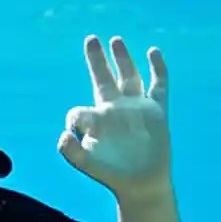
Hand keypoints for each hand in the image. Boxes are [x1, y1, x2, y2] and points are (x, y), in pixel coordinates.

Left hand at [58, 35, 171, 199]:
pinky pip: (158, 85)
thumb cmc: (111, 174)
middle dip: (96, 59)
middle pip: (103, 78)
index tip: (77, 130)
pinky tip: (153, 51)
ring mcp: (136, 108)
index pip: (80, 110)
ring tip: (115, 40)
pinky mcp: (156, 111)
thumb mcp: (86, 164)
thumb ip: (70, 151)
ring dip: (123, 58)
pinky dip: (158, 69)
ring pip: (129, 77)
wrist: (141, 183)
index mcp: (96, 120)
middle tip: (90, 38)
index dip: (76, 118)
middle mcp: (114, 109)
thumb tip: (62, 134)